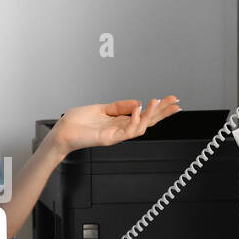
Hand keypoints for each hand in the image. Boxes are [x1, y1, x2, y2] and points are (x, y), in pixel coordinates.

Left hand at [50, 96, 179, 154]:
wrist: (62, 133)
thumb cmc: (77, 123)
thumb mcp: (101, 109)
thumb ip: (119, 106)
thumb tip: (137, 102)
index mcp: (120, 122)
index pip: (144, 115)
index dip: (159, 109)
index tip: (171, 100)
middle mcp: (120, 129)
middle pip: (148, 122)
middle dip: (163, 113)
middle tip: (176, 103)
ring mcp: (116, 135)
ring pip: (141, 126)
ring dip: (151, 114)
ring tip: (158, 101)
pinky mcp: (109, 138)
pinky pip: (127, 131)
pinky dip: (135, 119)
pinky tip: (139, 108)